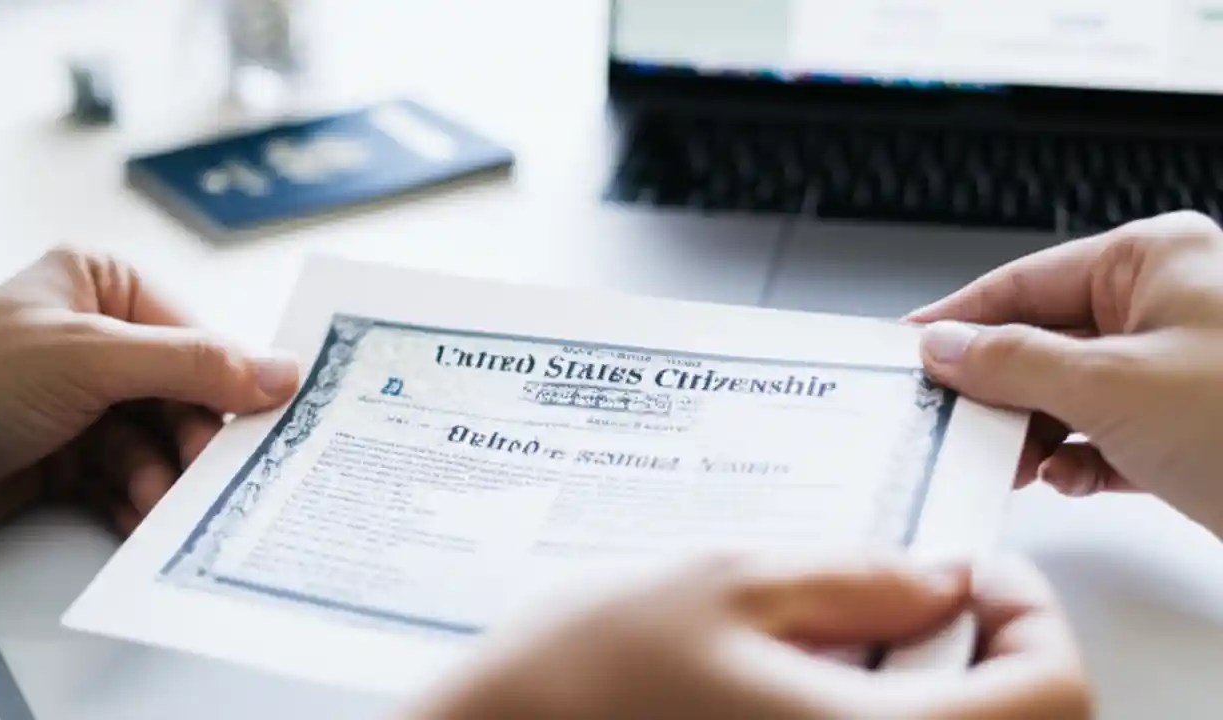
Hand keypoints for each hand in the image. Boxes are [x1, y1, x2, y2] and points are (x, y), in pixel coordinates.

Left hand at [0, 248, 298, 545]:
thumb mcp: (91, 358)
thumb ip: (192, 364)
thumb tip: (281, 370)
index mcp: (102, 286)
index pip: (194, 336)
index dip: (227, 383)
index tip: (259, 423)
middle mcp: (96, 339)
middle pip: (182, 395)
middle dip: (189, 442)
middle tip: (205, 476)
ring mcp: (80, 400)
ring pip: (158, 444)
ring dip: (161, 479)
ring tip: (155, 503)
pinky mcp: (65, 455)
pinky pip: (126, 478)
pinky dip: (136, 501)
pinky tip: (136, 518)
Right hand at [403, 556, 1090, 719]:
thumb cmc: (587, 670)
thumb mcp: (725, 582)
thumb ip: (857, 578)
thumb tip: (944, 580)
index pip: (1051, 698)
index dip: (1032, 617)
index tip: (973, 572)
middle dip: (985, 652)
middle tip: (912, 600)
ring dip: (931, 684)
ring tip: (846, 638)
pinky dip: (881, 714)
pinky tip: (813, 683)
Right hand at [910, 211, 1222, 534]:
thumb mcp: (1111, 384)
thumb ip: (1013, 361)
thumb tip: (944, 347)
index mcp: (1153, 261)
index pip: (1025, 281)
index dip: (959, 319)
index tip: (908, 349)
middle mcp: (1165, 304)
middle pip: (1042, 338)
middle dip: (998, 387)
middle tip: (948, 420)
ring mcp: (1177, 366)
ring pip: (1069, 390)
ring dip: (1035, 430)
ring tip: (1009, 459)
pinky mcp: (1187, 424)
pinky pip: (1106, 431)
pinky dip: (1080, 457)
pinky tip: (1070, 476)